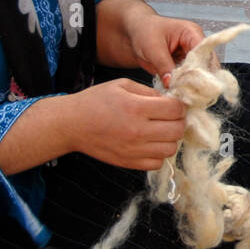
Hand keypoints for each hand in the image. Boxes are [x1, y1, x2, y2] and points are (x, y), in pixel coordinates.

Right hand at [64, 79, 185, 169]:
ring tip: (160, 131)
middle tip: (169, 117)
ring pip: (171, 148)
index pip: (175, 109)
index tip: (172, 104)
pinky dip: (159, 154)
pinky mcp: (129, 162)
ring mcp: (134, 149)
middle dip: (178, 121)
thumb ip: (149, 92)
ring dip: (170, 139)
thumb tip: (170, 100)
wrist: (71, 124)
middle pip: (177, 130)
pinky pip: (157, 163)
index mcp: (136, 107)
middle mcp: (137, 130)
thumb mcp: (121, 85)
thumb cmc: (95, 101)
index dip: (178, 105)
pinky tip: (151, 144)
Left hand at [128, 14, 203, 86]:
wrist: (134, 34)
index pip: (205, 52)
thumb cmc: (144, 31)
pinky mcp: (182, 67)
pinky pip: (186, 79)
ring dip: (191, 85)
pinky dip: (183, 87)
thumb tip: (171, 83)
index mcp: (191, 33)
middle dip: (198, 79)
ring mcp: (189, 57)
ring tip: (184, 95)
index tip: (197, 83)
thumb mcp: (153, 48)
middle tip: (190, 92)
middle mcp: (194, 45)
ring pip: (197, 74)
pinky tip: (178, 93)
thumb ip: (163, 66)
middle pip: (205, 65)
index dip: (203, 68)